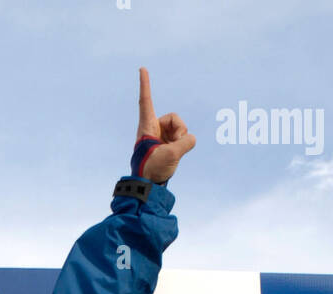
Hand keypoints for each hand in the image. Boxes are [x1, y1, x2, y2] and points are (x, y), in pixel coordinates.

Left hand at [136, 67, 194, 181]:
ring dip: (181, 140)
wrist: (149, 185)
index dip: (145, 84)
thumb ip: (186, 142)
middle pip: (174, 119)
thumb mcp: (172, 155)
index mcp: (147, 126)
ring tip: (173, 154)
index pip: (146, 101)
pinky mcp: (168, 144)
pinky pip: (182, 138)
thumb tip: (190, 139)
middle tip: (174, 147)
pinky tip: (175, 155)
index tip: (142, 69)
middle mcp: (154, 128)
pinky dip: (182, 146)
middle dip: (180, 131)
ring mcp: (161, 136)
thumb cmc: (153, 169)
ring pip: (180, 129)